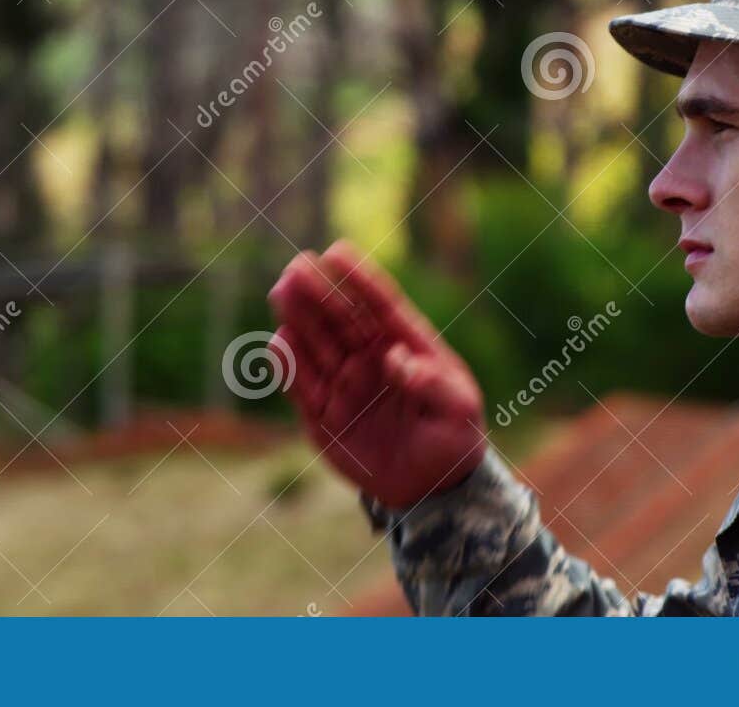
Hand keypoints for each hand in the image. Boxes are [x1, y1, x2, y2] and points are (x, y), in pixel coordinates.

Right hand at [267, 241, 486, 507]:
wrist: (431, 486)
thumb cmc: (454, 437)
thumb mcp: (459, 410)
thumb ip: (432, 383)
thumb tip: (397, 358)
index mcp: (406, 345)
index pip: (380, 305)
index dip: (359, 278)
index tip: (337, 251)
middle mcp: (370, 358)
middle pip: (340, 318)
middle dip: (319, 291)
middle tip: (297, 265)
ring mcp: (345, 384)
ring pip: (316, 344)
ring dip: (298, 318)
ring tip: (282, 291)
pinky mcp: (323, 415)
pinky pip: (303, 387)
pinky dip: (290, 366)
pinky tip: (279, 342)